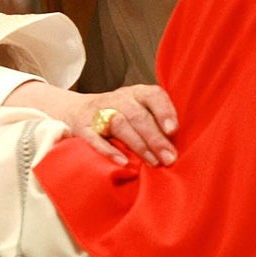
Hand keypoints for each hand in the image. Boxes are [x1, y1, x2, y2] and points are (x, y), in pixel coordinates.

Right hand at [5, 81, 178, 167]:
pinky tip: (123, 163)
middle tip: (168, 158)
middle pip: (137, 115)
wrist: (77, 111)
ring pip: (119, 124)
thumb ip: (156, 123)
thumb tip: (178, 146)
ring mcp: (98, 112)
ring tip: (152, 163)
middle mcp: (118, 99)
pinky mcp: (82, 128)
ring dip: (138, 145)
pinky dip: (109, 150)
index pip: (152, 95)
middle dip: (155, 138)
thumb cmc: (121, 116)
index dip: (164, 111)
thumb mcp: (139, 111)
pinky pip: (94, 138)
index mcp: (136, 93)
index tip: (173, 130)